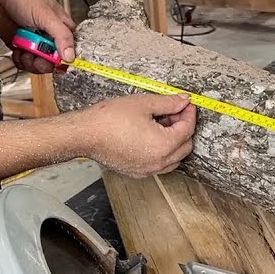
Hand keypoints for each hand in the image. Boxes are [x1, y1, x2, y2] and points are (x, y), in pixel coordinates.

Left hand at [0, 0, 75, 73]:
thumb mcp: (46, 15)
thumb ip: (61, 36)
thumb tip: (70, 56)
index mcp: (60, 25)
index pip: (72, 47)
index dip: (67, 58)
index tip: (58, 62)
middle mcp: (48, 35)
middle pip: (55, 60)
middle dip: (45, 62)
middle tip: (38, 57)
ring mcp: (34, 42)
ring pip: (40, 64)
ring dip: (31, 62)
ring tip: (25, 52)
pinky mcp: (20, 46)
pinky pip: (25, 63)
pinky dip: (21, 61)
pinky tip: (17, 51)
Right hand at [80, 94, 196, 177]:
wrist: (85, 134)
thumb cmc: (109, 119)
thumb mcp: (143, 104)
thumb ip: (168, 103)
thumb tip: (182, 101)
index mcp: (164, 145)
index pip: (187, 129)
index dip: (189, 113)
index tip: (186, 104)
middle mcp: (158, 162)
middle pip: (185, 146)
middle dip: (183, 127)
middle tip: (174, 112)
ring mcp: (148, 170)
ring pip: (174, 158)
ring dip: (174, 142)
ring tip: (162, 123)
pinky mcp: (137, 172)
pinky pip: (159, 165)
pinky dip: (162, 152)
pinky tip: (152, 136)